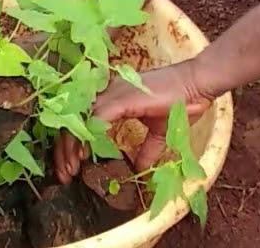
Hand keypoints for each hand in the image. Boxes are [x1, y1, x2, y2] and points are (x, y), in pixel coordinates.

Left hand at [54, 59, 212, 183]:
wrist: (196, 85)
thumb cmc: (182, 103)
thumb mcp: (160, 133)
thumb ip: (147, 149)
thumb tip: (140, 168)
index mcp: (114, 98)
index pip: (82, 119)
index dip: (72, 143)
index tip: (72, 167)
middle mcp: (109, 93)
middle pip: (73, 119)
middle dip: (64, 149)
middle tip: (63, 174)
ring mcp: (113, 93)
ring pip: (80, 120)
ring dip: (71, 146)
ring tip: (69, 169)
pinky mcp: (122, 99)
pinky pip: (96, 119)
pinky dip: (87, 137)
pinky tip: (83, 155)